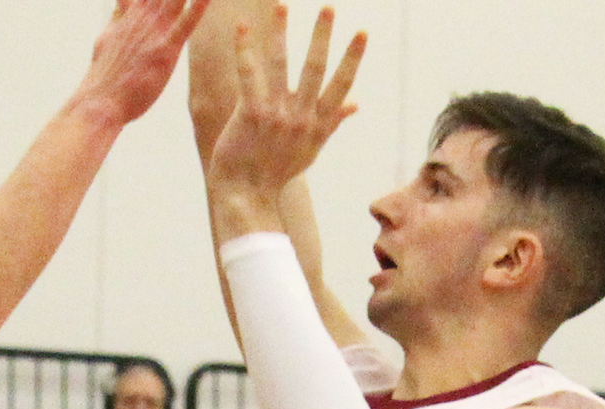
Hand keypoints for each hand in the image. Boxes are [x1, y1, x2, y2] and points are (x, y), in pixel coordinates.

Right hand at [73, 0, 213, 126]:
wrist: (100, 103)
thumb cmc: (105, 78)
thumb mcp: (107, 40)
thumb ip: (117, 19)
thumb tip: (119, 5)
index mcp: (132, 13)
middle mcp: (143, 16)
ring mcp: (154, 31)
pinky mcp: (165, 50)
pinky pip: (187, 23)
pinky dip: (199, 6)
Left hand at [206, 6, 365, 212]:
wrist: (247, 193)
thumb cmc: (277, 170)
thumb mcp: (312, 149)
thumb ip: (332, 122)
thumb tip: (356, 104)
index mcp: (318, 125)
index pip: (341, 85)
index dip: (352, 58)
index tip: (362, 33)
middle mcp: (301, 118)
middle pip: (315, 69)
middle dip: (322, 36)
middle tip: (328, 8)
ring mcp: (277, 116)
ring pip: (281, 65)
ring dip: (281, 32)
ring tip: (282, 5)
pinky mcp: (252, 115)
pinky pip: (249, 75)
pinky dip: (245, 49)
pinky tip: (242, 27)